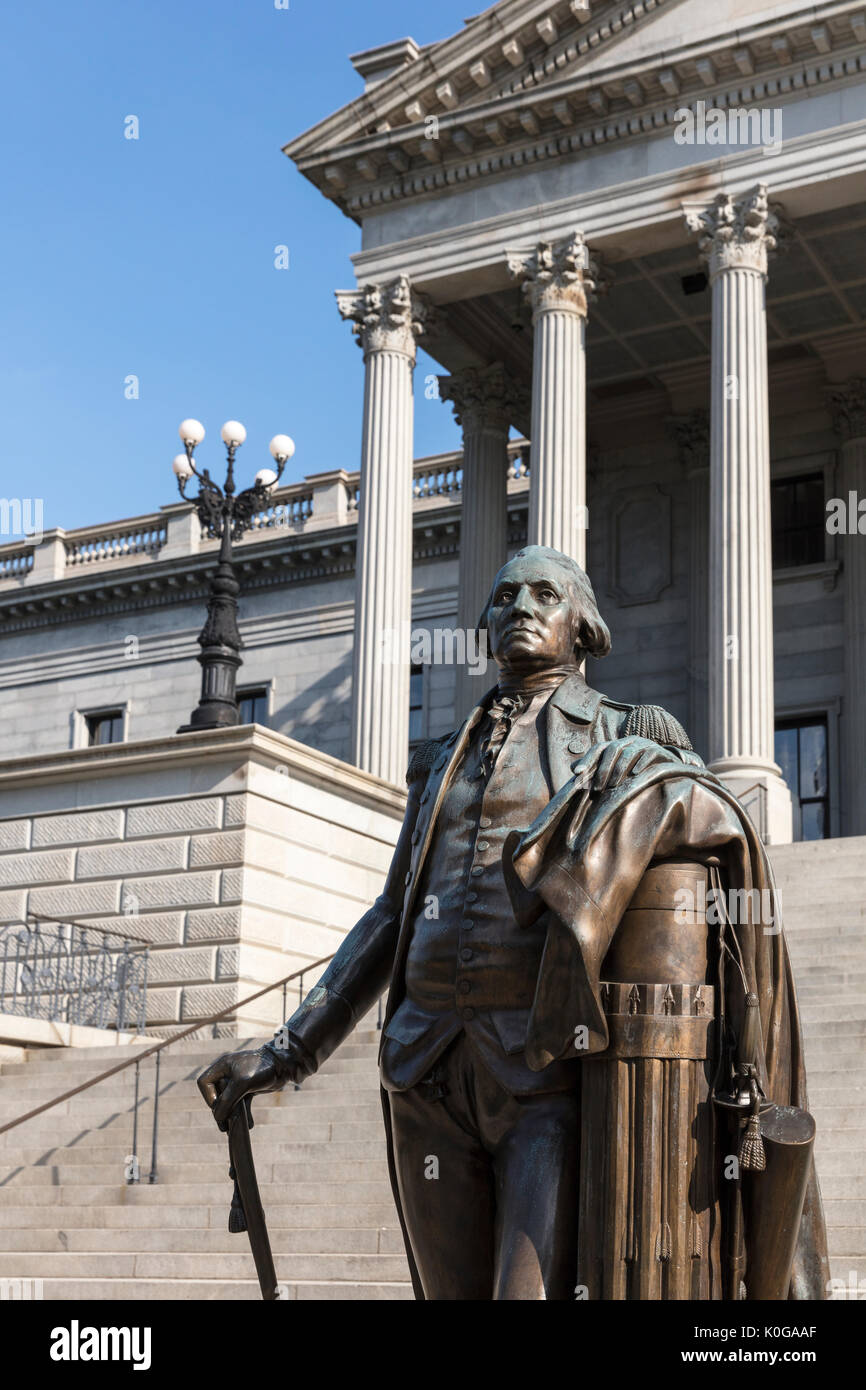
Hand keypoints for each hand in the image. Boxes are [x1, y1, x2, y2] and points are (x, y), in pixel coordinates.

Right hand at [197, 1048, 291, 1129]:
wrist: (284, 1065)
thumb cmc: (261, 1068)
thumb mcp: (242, 1083)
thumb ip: (228, 1100)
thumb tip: (218, 1117)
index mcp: (222, 1066)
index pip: (204, 1083)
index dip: (209, 1097)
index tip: (219, 1106)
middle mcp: (227, 1073)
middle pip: (216, 1095)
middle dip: (221, 1111)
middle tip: (225, 1126)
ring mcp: (238, 1081)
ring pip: (228, 1102)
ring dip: (231, 1116)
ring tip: (233, 1130)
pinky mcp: (248, 1088)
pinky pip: (240, 1104)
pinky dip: (243, 1114)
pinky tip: (249, 1125)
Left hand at [571, 736, 685, 791]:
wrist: (666, 768)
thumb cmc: (635, 771)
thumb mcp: (615, 770)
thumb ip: (595, 768)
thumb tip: (573, 769)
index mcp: (616, 745)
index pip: (598, 749)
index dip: (587, 760)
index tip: (577, 774)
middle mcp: (628, 742)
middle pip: (612, 750)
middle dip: (603, 769)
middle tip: (597, 788)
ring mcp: (643, 744)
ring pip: (628, 752)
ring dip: (619, 769)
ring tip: (613, 786)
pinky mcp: (657, 749)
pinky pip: (648, 753)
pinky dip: (641, 763)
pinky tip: (635, 774)